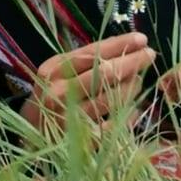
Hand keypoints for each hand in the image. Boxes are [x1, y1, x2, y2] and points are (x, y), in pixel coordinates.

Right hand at [22, 32, 153, 133]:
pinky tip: (134, 109)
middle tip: (151, 54)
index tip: (141, 38)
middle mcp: (59, 93)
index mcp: (53, 71)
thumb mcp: (57, 73)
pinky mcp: (82, 141)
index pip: (91, 53)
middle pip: (104, 74)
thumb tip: (124, 47)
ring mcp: (71, 118)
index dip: (118, 45)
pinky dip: (128, 115)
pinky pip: (114, 125)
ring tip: (138, 81)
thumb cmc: (50, 97)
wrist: (30, 135)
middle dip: (132, 62)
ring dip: (132, 87)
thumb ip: (83, 61)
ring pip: (112, 99)